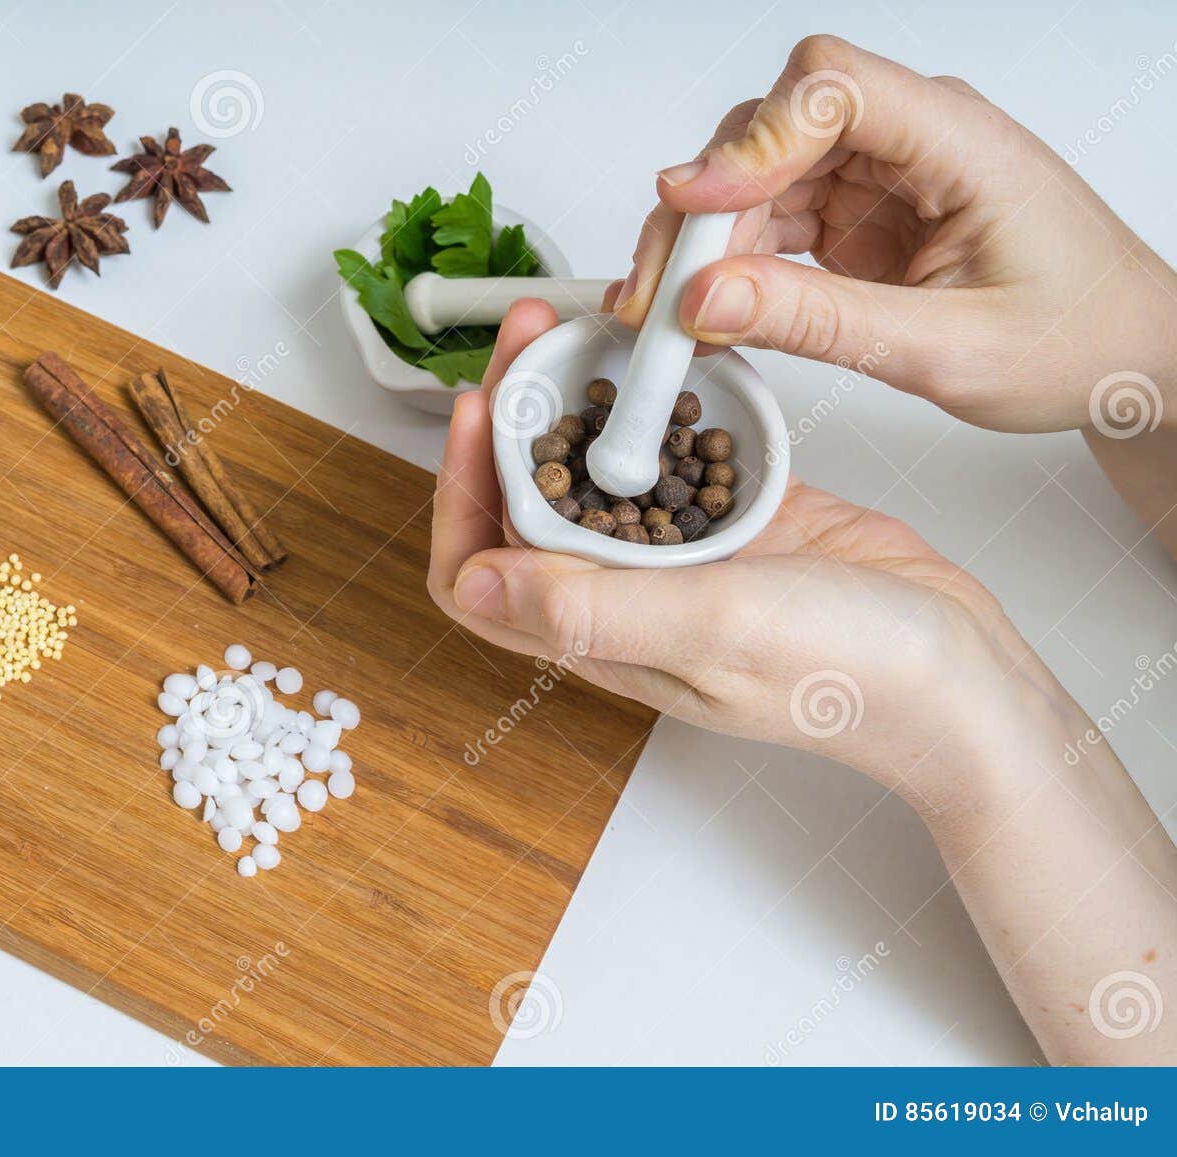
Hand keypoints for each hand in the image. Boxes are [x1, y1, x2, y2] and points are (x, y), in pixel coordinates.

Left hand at [430, 300, 1063, 806]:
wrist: (960, 669)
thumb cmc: (847, 674)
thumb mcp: (710, 628)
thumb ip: (591, 608)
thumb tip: (473, 581)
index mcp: (599, 633)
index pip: (479, 571)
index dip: (460, 493)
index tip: (479, 410)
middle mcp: (625, 594)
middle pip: (529, 501)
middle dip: (515, 415)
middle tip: (535, 331)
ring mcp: (677, 553)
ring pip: (593, 467)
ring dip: (574, 399)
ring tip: (582, 325)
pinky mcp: (731, 517)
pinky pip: (670, 449)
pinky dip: (653, 402)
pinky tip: (659, 354)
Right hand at [611, 35, 1176, 435]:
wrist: (1122, 358)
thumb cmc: (1076, 340)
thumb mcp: (947, 351)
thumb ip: (822, 323)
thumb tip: (705, 301)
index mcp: (959, 140)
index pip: (833, 89)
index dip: (750, 140)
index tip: (691, 206)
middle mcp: (913, 137)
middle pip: (770, 129)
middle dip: (701, 208)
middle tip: (656, 290)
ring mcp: (881, 172)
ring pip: (755, 177)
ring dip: (701, 243)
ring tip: (666, 315)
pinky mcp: (858, 212)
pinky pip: (770, 219)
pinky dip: (728, 265)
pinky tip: (704, 308)